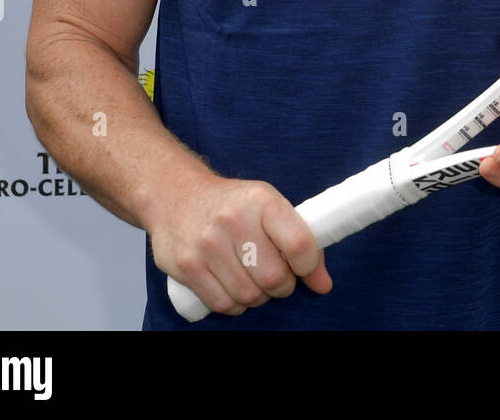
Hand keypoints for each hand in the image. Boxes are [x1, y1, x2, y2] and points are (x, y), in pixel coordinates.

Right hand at [147, 169, 332, 315]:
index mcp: (262, 201)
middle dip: (283, 286)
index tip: (308, 271)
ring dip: (259, 297)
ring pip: (249, 295)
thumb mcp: (267, 205)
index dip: (310, 266)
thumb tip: (323, 283)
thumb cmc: (232, 204)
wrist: (176, 194)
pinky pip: (223, 304)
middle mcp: (234, 220)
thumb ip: (298, 239)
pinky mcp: (187, 266)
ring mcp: (208, 245)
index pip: (298, 242)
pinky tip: (235, 288)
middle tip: (278, 277)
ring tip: (254, 280)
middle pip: (274, 277)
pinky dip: (236, 304)